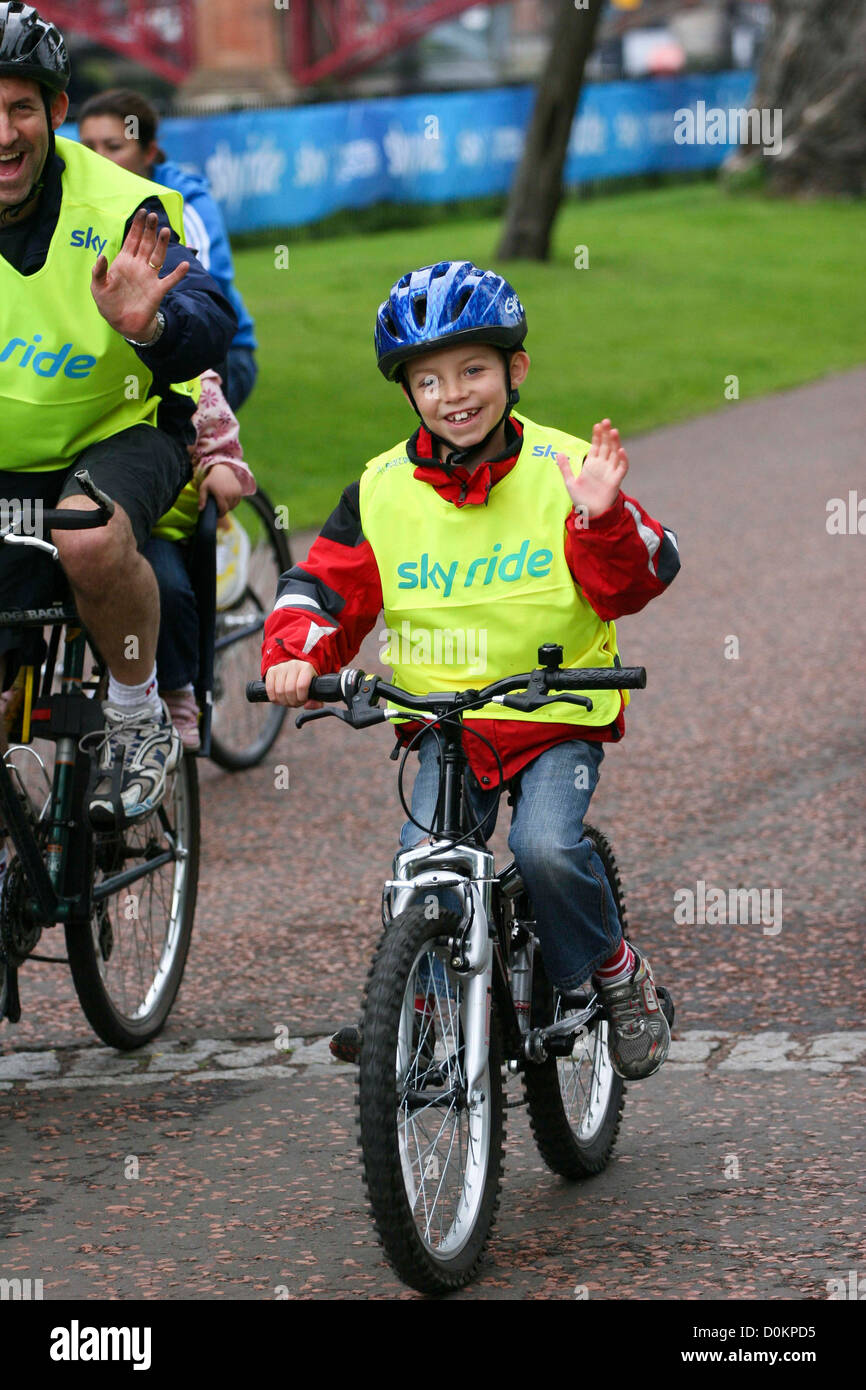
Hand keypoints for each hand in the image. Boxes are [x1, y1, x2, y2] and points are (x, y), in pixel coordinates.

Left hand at [90, 209, 188, 341]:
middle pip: (146, 243)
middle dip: (149, 230)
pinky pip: (169, 280)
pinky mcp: (157, 290)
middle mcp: (139, 266)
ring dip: (161, 244)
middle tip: (153, 216)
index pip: (132, 239)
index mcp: (124, 262)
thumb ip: (99, 271)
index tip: (142, 212)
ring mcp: (149, 277)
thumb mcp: (97, 287)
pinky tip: (184, 266)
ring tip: (164, 231)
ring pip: (158, 256)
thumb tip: (101, 256)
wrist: (122, 324)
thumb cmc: (108, 304)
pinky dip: (177, 274)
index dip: (137, 226)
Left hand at [201, 465, 242, 517]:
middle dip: (224, 510)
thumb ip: (202, 499)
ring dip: (229, 507)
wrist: (222, 470)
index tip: (217, 515)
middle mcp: (230, 494)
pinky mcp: (240, 491)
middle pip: (229, 508)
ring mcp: (236, 492)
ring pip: (233, 505)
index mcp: (221, 494)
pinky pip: (237, 501)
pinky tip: (228, 501)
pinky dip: (233, 503)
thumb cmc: (211, 480)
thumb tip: (200, 510)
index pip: (223, 509)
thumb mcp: (203, 488)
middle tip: (219, 509)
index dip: (220, 514)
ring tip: (223, 505)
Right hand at [264, 659, 321, 708]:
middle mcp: (294, 665)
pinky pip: (269, 689)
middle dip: (292, 701)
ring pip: (279, 691)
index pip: (302, 686)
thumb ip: (316, 701)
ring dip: (283, 701)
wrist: (293, 670)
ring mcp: (281, 667)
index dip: (301, 698)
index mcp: (306, 668)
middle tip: (294, 703)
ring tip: (287, 701)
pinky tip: (279, 698)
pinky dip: (274, 698)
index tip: (302, 700)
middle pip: (289, 690)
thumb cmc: (305, 682)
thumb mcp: (314, 690)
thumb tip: (308, 706)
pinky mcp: (271, 671)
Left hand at [556, 419, 627, 518]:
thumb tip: (558, 453)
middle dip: (606, 434)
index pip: (596, 445)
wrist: (590, 514)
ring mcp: (610, 472)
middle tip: (606, 421)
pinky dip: (622, 459)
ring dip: (615, 443)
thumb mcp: (570, 482)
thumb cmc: (581, 499)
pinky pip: (621, 468)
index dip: (597, 435)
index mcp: (591, 464)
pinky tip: (621, 450)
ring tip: (614, 431)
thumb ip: (565, 468)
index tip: (597, 425)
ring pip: (614, 454)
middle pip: (606, 446)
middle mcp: (602, 465)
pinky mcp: (616, 480)